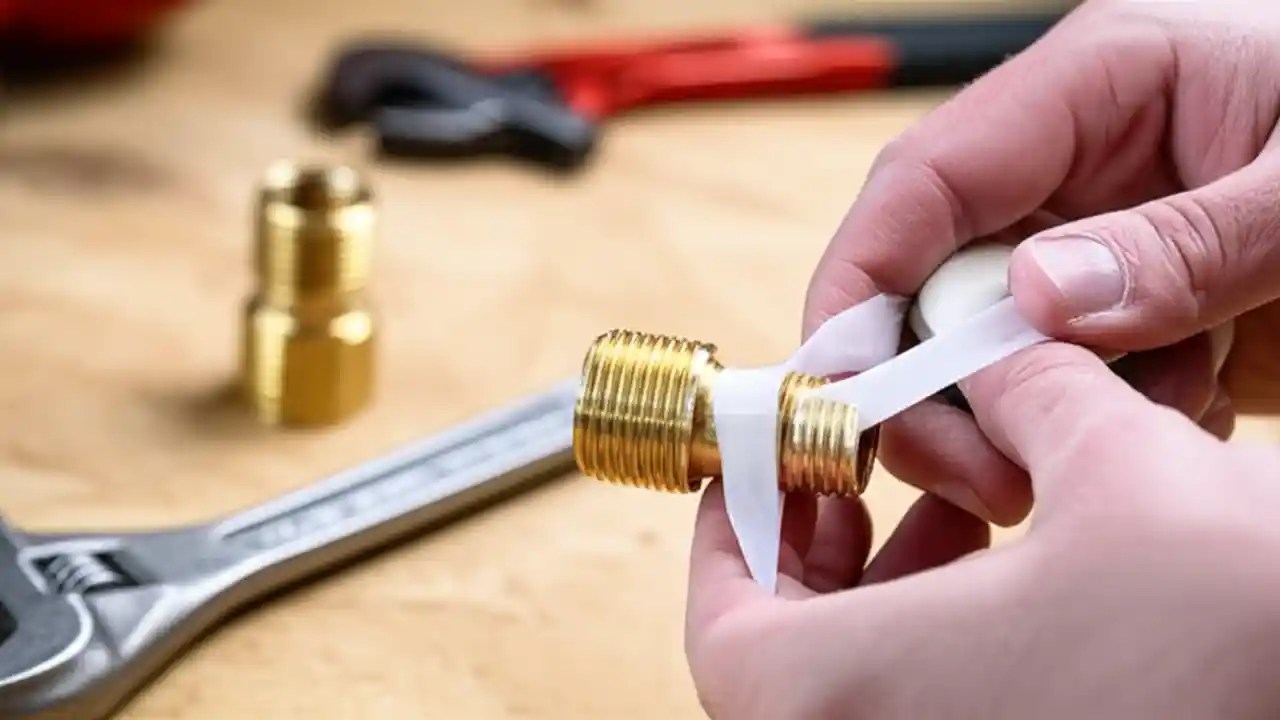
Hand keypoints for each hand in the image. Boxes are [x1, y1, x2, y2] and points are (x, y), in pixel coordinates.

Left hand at [685, 342, 1279, 718]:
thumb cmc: (1236, 617)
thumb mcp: (1120, 460)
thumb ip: (1026, 388)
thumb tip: (995, 345)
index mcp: (851, 695)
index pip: (721, 622)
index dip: (736, 533)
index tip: (767, 469)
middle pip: (789, 660)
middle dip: (820, 553)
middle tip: (856, 473)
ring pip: (867, 689)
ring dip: (892, 591)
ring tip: (957, 500)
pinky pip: (935, 711)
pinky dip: (947, 644)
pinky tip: (1016, 566)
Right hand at [804, 0, 1279, 525]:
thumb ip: (1187, 238)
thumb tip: (1040, 298)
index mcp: (1097, 80)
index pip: (924, 179)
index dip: (860, 283)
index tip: (841, 384)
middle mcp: (1073, 158)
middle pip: (931, 275)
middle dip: (940, 384)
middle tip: (991, 474)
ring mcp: (1096, 232)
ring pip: (991, 340)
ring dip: (1037, 408)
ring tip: (1155, 413)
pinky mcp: (1128, 295)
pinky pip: (1065, 372)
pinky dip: (1105, 415)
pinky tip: (1194, 401)